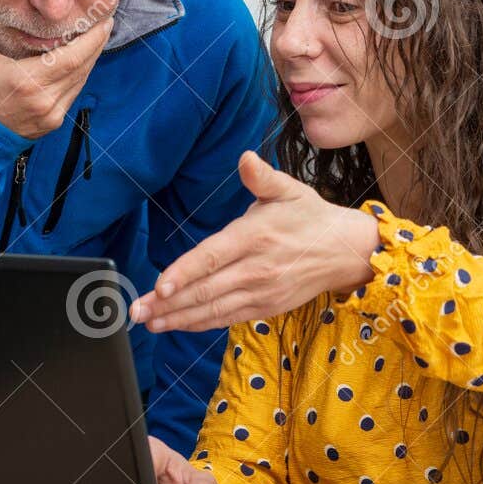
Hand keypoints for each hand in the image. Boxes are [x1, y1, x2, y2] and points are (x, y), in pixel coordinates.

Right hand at [0, 0, 111, 138]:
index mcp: (28, 82)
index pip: (73, 59)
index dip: (93, 40)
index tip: (105, 21)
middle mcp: (45, 101)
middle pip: (83, 69)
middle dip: (96, 45)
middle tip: (105, 23)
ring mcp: (51, 115)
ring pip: (80, 82)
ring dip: (90, 60)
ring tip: (96, 38)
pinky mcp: (52, 123)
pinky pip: (72, 95)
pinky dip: (78, 76)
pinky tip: (80, 62)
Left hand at [130, 151, 378, 332]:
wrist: (345, 251)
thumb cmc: (311, 217)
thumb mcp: (289, 190)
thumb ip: (262, 177)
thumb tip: (245, 159)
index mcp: (255, 236)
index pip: (212, 258)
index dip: (184, 274)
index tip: (160, 286)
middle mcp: (256, 268)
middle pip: (205, 290)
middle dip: (168, 303)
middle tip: (137, 311)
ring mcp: (261, 292)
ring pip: (213, 309)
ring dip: (178, 318)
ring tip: (150, 322)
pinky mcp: (265, 307)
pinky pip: (227, 318)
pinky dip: (201, 323)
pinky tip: (178, 324)